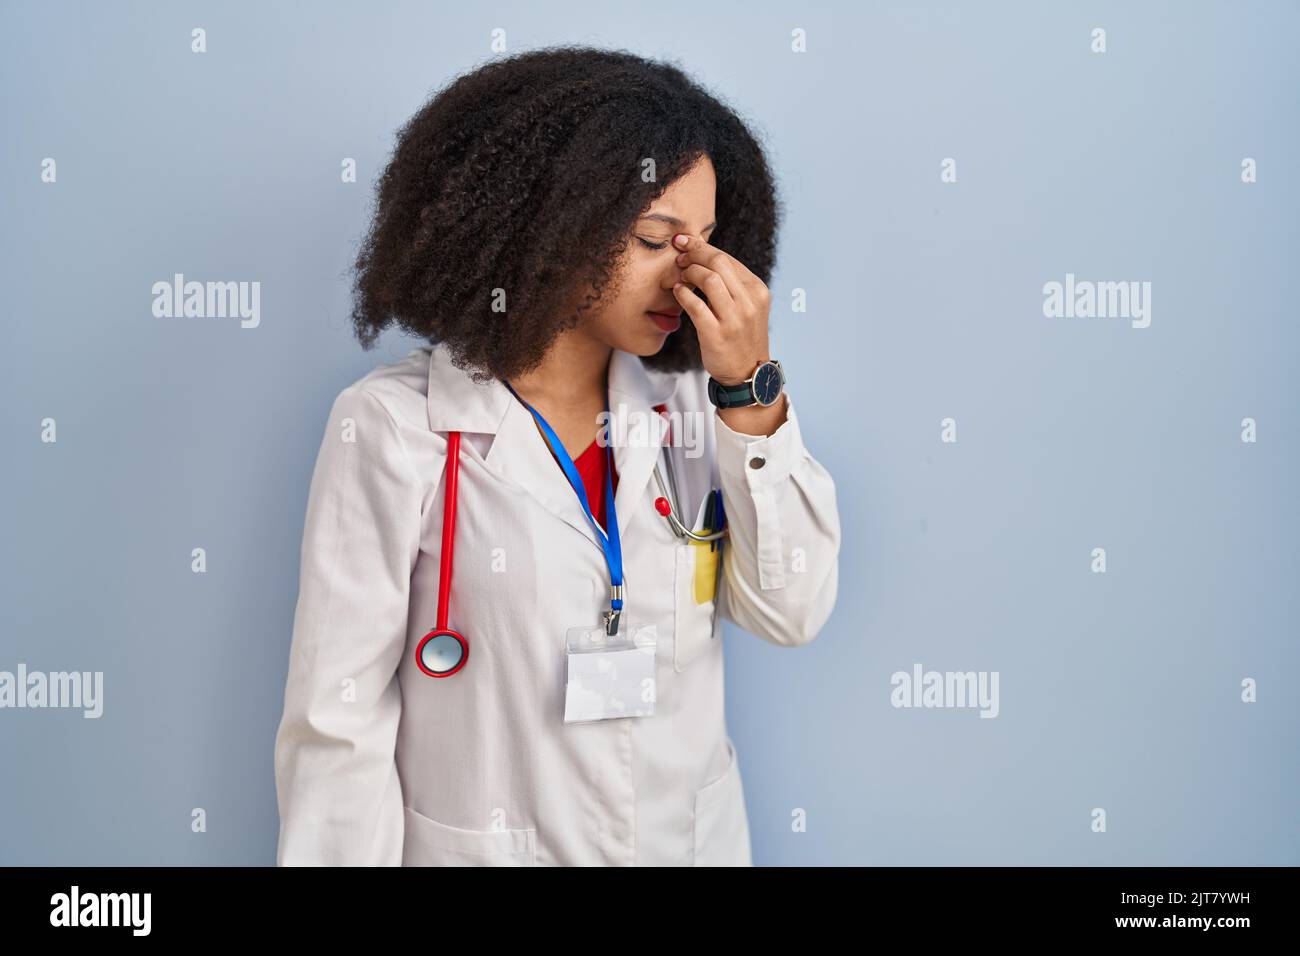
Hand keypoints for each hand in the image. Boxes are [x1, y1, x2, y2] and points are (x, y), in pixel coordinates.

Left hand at [670, 233, 770, 385]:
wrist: (748, 374)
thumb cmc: (741, 338)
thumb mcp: (747, 307)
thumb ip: (732, 284)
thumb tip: (703, 256)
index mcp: (757, 291)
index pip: (728, 259)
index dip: (703, 247)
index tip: (686, 243)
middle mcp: (749, 302)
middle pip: (718, 263)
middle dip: (695, 254)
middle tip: (679, 256)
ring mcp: (734, 319)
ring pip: (709, 279)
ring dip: (689, 272)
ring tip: (680, 275)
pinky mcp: (717, 334)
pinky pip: (696, 306)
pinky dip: (683, 294)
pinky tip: (678, 292)